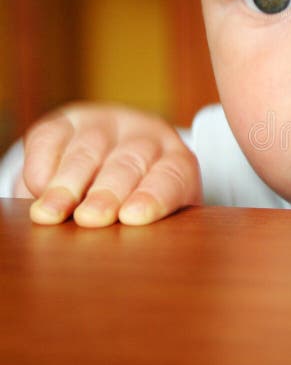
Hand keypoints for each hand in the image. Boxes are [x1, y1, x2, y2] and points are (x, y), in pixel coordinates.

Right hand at [17, 102, 201, 226]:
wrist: (113, 160)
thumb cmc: (139, 202)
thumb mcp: (156, 215)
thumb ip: (148, 224)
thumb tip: (125, 244)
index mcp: (177, 161)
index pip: (172, 177)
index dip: (154, 196)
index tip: (133, 218)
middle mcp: (145, 136)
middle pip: (130, 162)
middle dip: (107, 192)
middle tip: (91, 219)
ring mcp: (107, 124)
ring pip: (89, 150)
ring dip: (68, 184)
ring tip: (51, 214)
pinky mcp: (68, 121)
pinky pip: (53, 137)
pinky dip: (43, 164)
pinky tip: (38, 188)